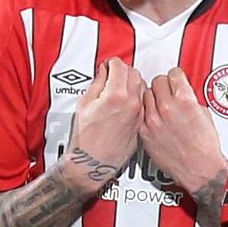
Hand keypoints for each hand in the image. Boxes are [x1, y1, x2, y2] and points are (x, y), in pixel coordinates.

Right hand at [61, 57, 142, 192]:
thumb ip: (97, 83)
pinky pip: (143, 102)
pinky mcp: (141, 123)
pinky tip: (125, 101)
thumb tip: (104, 73)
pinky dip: (135, 97)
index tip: (107, 66)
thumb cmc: (85, 139)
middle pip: (134, 73)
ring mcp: (138, 114)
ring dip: (131, 83)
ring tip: (118, 87)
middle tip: (112, 74)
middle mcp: (131, 103)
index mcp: (115, 95)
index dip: (111, 63)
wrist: (93, 163)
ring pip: (142, 86)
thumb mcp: (85, 104)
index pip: (119, 65)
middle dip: (122, 71)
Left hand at [139, 68, 227, 194]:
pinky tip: (154, 117)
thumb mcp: (204, 114)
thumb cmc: (205, 147)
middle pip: (157, 82)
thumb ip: (189, 99)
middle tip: (167, 92)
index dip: (176, 77)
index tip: (175, 79)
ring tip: (160, 105)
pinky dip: (147, 113)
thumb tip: (181, 92)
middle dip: (164, 86)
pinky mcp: (145, 132)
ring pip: (146, 95)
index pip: (173, 74)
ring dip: (153, 98)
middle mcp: (167, 108)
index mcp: (185, 100)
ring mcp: (153, 120)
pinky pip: (141, 113)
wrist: (199, 169)